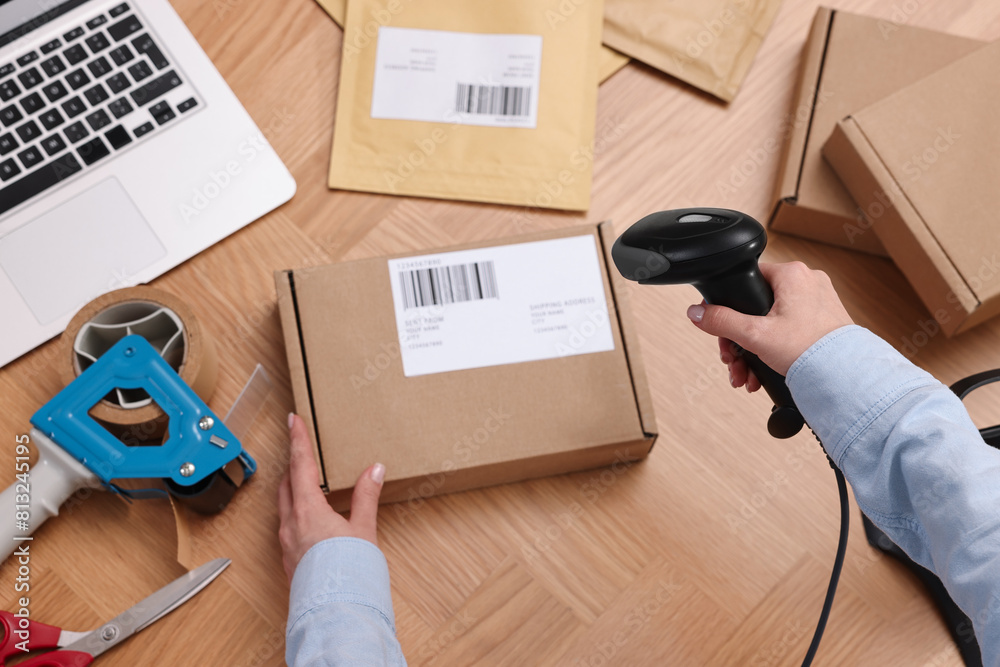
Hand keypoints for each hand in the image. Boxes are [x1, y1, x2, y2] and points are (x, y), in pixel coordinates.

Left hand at [277, 413, 385, 581]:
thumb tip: (374, 469)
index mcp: (307, 509)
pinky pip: (287, 525)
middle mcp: (290, 524)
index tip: (292, 421)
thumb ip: (366, 496)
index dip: (297, 440)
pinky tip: (309, 517)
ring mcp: (287, 542)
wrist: (334, 609)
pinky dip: (295, 510)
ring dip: (292, 488)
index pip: (299, 465)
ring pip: (283, 505)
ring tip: (305, 481)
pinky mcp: (289, 558)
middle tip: (299, 449)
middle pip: (286, 483)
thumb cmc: (349, 571)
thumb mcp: (363, 529)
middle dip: (292, 463)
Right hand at [685, 262, 853, 389]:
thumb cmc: (810, 351)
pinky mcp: (824, 321)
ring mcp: (818, 302)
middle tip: (733, 360)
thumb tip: (696, 312)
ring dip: (752, 350)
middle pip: (756, 307)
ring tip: (746, 373)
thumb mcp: (754, 335)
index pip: (747, 280)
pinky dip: (773, 350)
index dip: (729, 308)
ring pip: (771, 322)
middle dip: (739, 340)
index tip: (722, 332)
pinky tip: (762, 372)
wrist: (845, 377)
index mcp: (792, 274)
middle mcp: (808, 282)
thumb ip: (721, 321)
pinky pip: (788, 331)